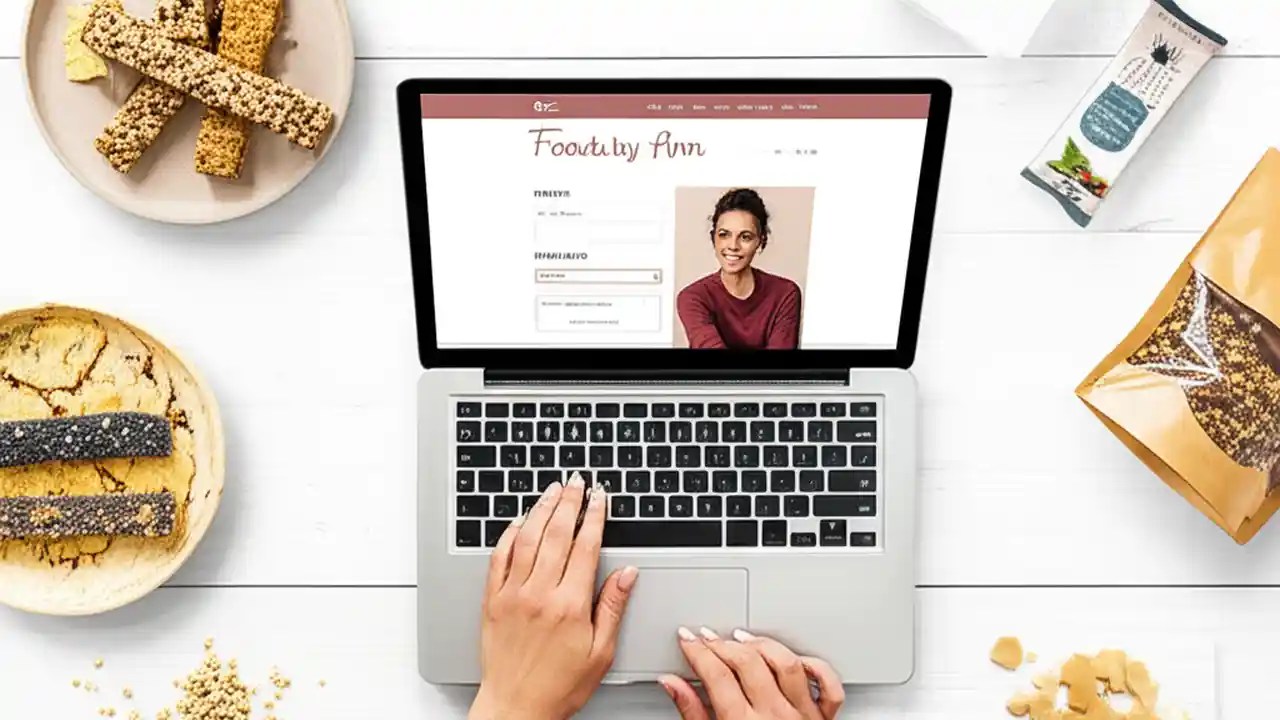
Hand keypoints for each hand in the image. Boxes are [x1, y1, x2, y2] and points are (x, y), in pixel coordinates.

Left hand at [469, 473, 639, 719]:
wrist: (516, 708)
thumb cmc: (559, 686)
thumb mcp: (600, 652)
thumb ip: (612, 606)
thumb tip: (627, 573)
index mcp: (570, 604)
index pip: (585, 546)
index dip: (594, 516)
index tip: (599, 498)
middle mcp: (539, 593)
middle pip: (556, 533)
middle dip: (569, 502)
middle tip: (577, 483)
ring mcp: (512, 594)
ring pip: (527, 538)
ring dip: (541, 509)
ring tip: (552, 491)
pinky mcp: (492, 600)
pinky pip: (499, 557)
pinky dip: (510, 534)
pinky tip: (519, 522)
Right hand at [659, 628, 844, 719]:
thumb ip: (692, 713)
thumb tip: (674, 685)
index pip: (717, 675)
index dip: (698, 651)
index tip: (687, 639)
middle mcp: (776, 718)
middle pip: (748, 663)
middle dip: (723, 644)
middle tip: (706, 637)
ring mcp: (803, 717)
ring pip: (786, 664)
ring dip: (762, 645)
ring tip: (742, 638)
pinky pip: (828, 686)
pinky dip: (815, 667)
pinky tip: (795, 659)